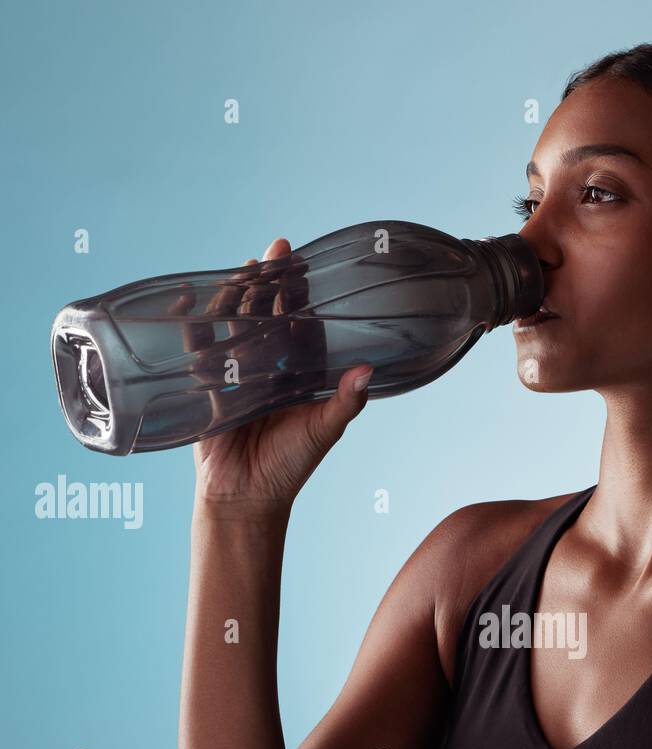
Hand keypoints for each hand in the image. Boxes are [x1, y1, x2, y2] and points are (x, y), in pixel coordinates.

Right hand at [173, 237, 372, 514]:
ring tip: (243, 267)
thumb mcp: (323, 431)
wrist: (245, 497)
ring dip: (237, 296)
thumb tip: (368, 371)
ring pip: (236, 326)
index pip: (302, 328)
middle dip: (271, 285)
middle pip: (268, 318)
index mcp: (299, 376)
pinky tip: (187, 298)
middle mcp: (269, 371)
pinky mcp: (207, 386)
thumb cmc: (289, 467)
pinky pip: (196, 348)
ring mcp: (236, 375)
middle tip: (277, 250)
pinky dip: (191, 324)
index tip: (305, 269)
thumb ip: (345, 401)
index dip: (303, 299)